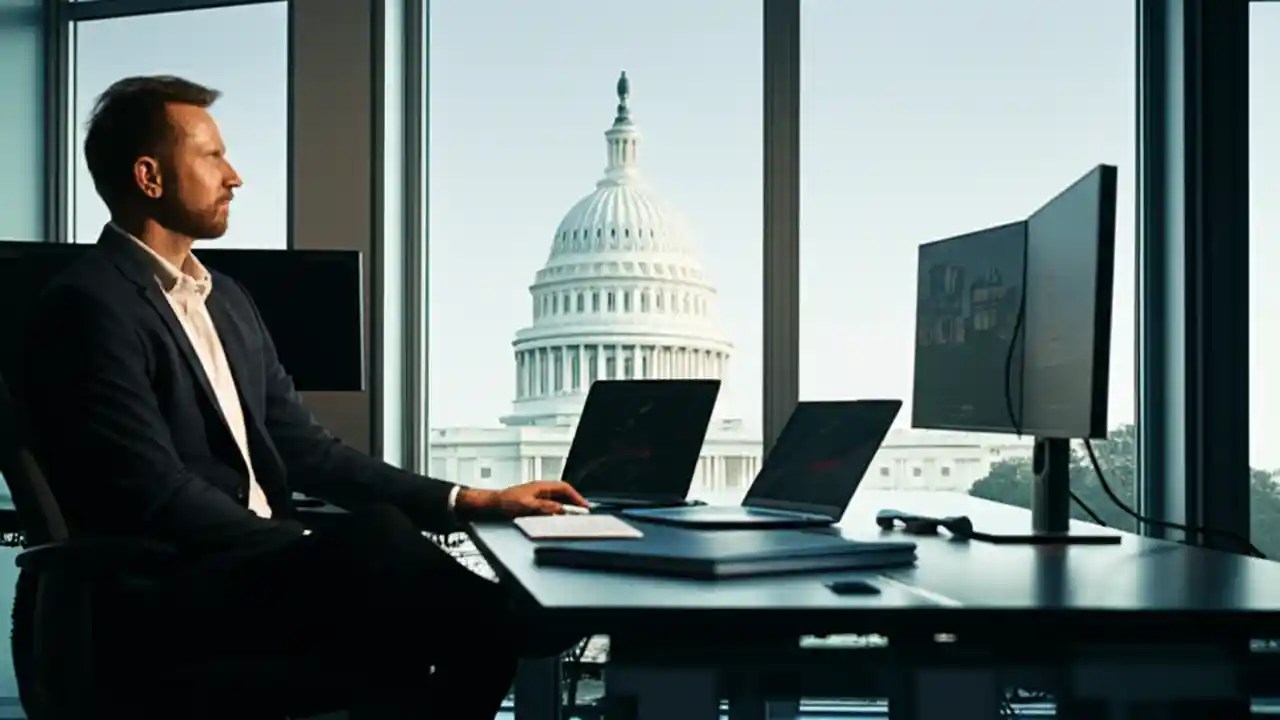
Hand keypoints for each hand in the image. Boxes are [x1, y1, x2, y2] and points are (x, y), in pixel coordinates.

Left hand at [456, 480, 587, 519]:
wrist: (492, 504)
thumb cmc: (505, 501)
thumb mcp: (527, 505)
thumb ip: (545, 507)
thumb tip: (560, 509)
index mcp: (541, 486)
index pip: (564, 488)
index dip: (576, 496)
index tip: (583, 505)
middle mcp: (540, 489)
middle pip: (563, 493)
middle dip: (574, 500)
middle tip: (583, 510)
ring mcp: (537, 495)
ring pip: (557, 498)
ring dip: (567, 505)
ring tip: (574, 514)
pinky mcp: (534, 502)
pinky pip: (550, 504)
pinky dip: (558, 509)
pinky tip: (559, 516)